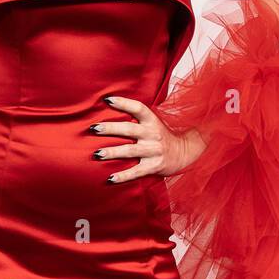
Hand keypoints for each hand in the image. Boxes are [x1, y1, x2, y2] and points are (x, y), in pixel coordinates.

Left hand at [90, 95, 206, 183]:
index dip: (124, 102)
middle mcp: (153, 134)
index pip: (138, 108)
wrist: (184, 152)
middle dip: (110, 128)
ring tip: (97, 154)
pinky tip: (110, 178)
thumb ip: (136, 118)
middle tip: (94, 128)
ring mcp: (154, 151)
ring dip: (112, 152)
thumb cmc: (161, 136)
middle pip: (129, 129)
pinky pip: (136, 172)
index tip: (108, 99)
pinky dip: (123, 176)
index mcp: (152, 121)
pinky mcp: (155, 166)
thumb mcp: (153, 123)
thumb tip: (110, 107)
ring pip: (130, 151)